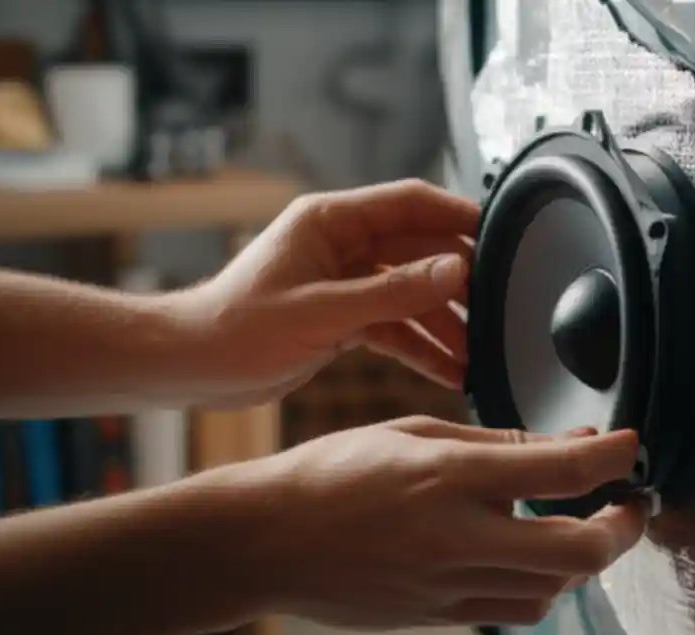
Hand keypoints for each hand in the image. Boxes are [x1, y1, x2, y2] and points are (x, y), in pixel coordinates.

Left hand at [176, 179, 477, 407]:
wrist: (193, 367)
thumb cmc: (236, 329)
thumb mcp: (321, 312)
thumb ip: (393, 292)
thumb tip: (455, 271)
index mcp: (331, 221)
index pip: (410, 203)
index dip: (457, 215)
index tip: (500, 234)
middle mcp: (343, 245)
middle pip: (420, 251)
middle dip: (459, 284)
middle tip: (496, 311)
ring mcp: (346, 282)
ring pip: (412, 295)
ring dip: (444, 325)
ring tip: (477, 357)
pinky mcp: (344, 317)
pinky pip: (396, 326)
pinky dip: (421, 348)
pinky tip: (449, 371)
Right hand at [251, 416, 647, 628]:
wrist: (265, 541)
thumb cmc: (329, 476)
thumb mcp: (411, 432)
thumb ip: (491, 443)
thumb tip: (560, 447)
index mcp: (447, 477)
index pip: (560, 473)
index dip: (614, 458)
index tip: (631, 446)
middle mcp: (456, 537)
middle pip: (578, 551)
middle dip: (624, 528)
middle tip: (632, 505)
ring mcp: (447, 585)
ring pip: (553, 589)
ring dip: (583, 560)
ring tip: (581, 528)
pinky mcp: (439, 615)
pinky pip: (516, 611)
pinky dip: (543, 586)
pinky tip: (534, 558)